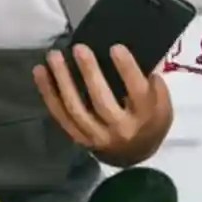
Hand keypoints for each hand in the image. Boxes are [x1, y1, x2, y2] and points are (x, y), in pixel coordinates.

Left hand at [33, 44, 172, 163]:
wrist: (134, 155)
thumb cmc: (149, 118)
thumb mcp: (161, 101)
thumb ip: (150, 81)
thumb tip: (132, 50)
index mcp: (145, 117)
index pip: (136, 91)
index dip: (126, 69)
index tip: (115, 47)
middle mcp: (121, 129)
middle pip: (102, 100)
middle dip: (89, 72)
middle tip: (79, 48)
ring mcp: (97, 136)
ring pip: (76, 108)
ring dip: (63, 80)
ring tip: (54, 56)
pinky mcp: (79, 138)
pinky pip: (60, 114)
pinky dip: (48, 93)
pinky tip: (40, 72)